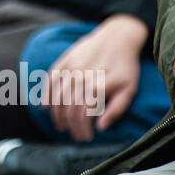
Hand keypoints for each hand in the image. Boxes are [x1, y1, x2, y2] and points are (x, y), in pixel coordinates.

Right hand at [44, 14, 145, 140]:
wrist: (117, 36)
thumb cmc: (126, 67)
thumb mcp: (129, 89)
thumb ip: (116, 109)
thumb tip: (100, 127)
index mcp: (99, 84)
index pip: (83, 114)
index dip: (82, 129)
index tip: (86, 138)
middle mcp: (83, 75)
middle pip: (69, 107)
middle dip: (70, 125)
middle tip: (74, 136)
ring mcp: (71, 66)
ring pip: (57, 95)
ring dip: (56, 114)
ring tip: (61, 126)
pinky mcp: (64, 59)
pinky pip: (50, 79)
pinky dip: (46, 94)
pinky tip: (46, 107)